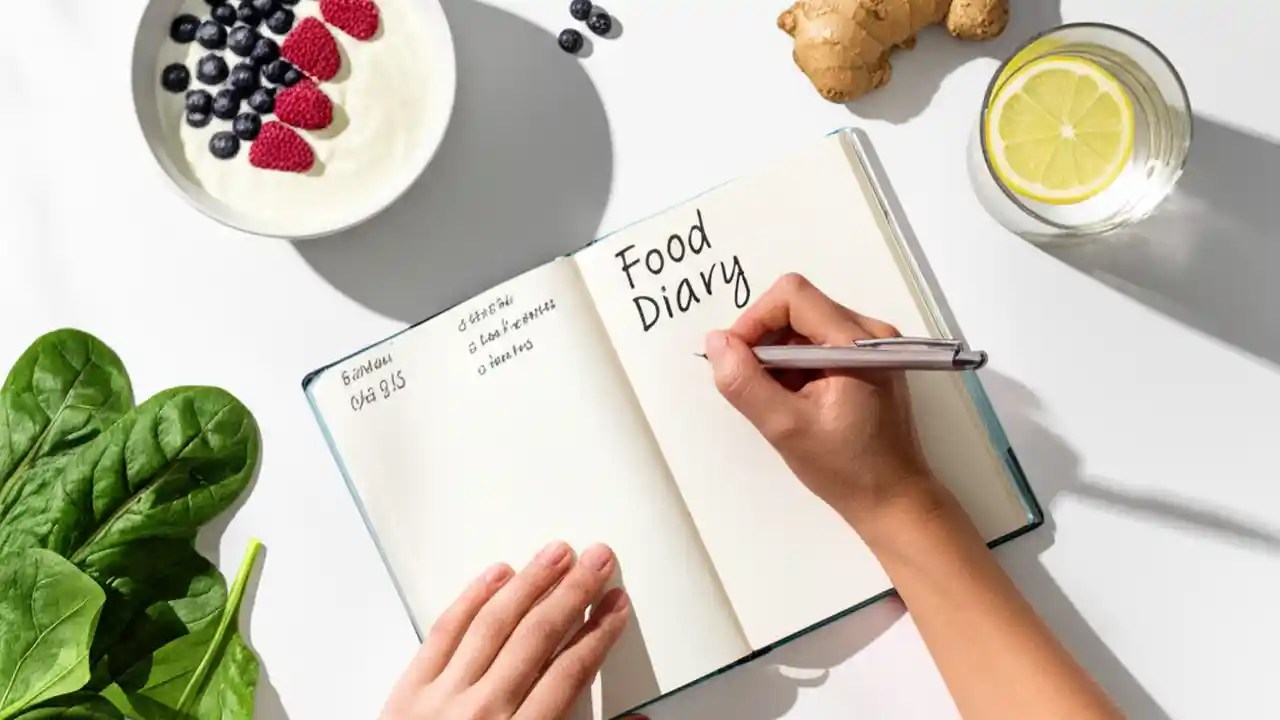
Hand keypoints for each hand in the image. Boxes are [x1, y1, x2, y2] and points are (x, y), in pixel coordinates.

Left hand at [381, 541, 640, 719]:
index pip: (570, 673)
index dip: (599, 634)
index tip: (616, 606)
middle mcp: (482, 714)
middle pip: (538, 637)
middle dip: (574, 593)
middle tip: (599, 560)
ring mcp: (440, 699)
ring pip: (494, 623)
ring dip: (531, 582)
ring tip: (558, 553)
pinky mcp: (407, 691)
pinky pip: (444, 630)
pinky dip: (472, 597)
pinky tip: (498, 573)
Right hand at [705, 273, 940, 528]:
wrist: (893, 500)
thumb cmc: (846, 469)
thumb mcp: (785, 428)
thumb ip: (745, 382)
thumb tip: (716, 342)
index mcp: (856, 342)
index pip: (792, 295)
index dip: (754, 320)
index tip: (737, 360)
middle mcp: (870, 333)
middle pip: (798, 307)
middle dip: (765, 341)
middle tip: (756, 386)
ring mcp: (872, 346)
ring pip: (805, 325)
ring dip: (780, 356)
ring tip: (779, 400)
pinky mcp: (867, 361)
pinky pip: (819, 343)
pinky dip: (796, 366)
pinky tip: (797, 401)